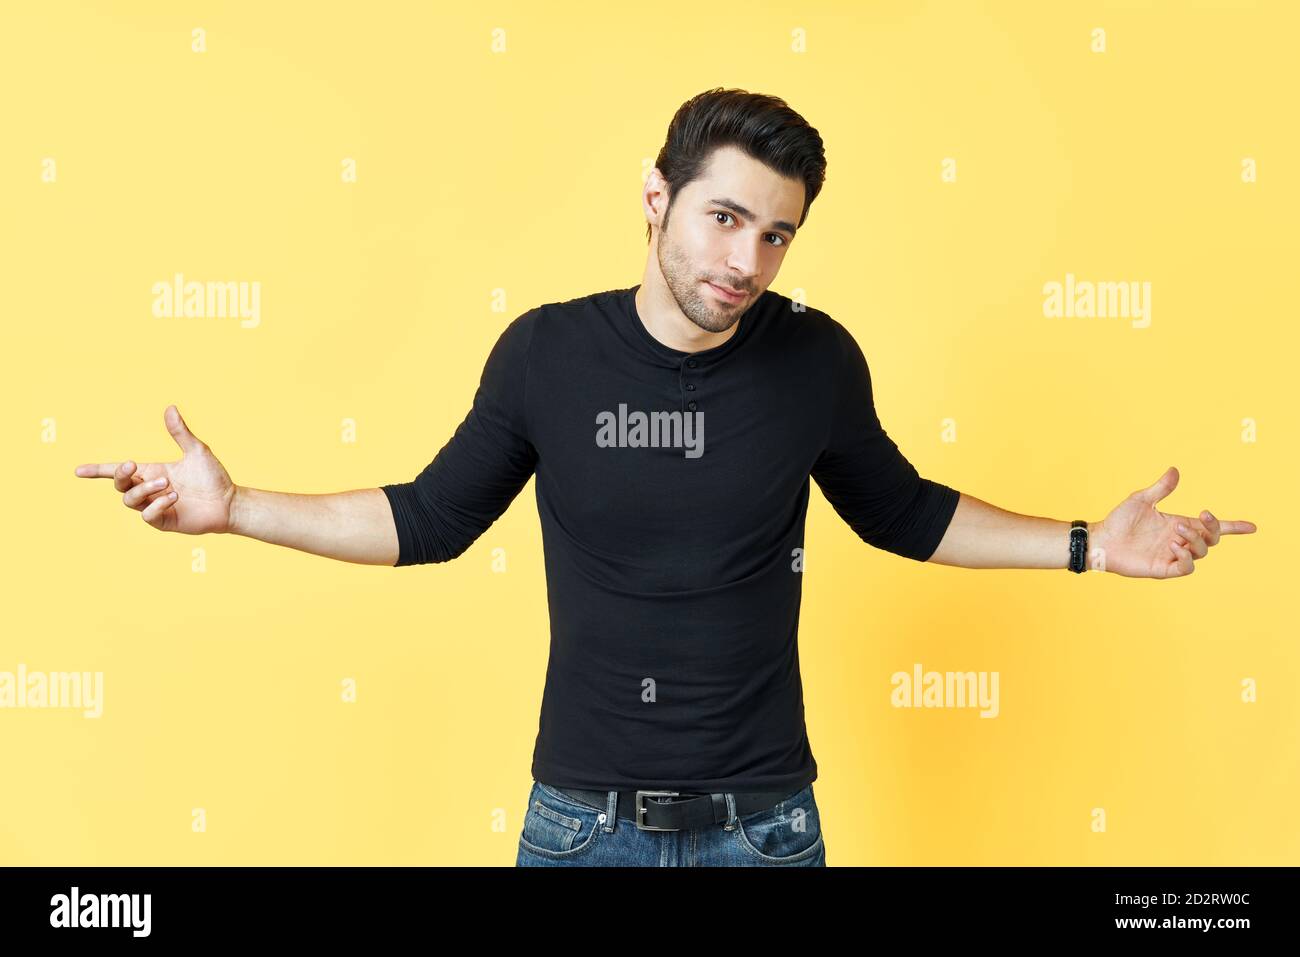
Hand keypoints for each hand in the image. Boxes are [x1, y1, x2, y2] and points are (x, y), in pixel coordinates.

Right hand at [74, 405, 237, 534]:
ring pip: (131, 500)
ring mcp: (156, 506)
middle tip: (134, 466)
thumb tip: (170, 408)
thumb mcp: (197, 451)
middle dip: (120, 475)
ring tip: (168, 484)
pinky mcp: (165, 521)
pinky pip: (148, 516)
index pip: (119, 471)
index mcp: (152, 472)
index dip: (98, 471)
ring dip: (144, 490)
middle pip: (120, 485)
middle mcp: (150, 489)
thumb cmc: (213, 477)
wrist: (230, 501)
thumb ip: (181, 432)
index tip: (79, 470)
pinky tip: (174, 498)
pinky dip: (156, 505)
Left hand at [1088, 466, 1256, 577]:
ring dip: (1195, 540)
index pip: (1211, 528)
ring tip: (1176, 530)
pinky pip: (1185, 568)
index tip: (1251, 527)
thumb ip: (1161, 488)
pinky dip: (1186, 558)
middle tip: (1198, 516)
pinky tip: (1174, 546)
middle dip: (1212, 528)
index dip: (1232, 527)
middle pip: (1211, 540)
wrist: (1101, 538)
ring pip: (1201, 552)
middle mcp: (1179, 540)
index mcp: (1179, 524)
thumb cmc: (1119, 520)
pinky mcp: (1162, 568)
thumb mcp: (1141, 500)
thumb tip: (1175, 470)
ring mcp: (1172, 555)